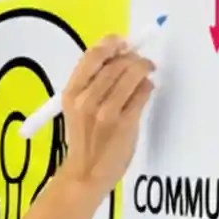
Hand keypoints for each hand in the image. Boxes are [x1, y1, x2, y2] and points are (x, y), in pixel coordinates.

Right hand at [56, 36, 155, 194]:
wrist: (85, 174)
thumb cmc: (83, 139)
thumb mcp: (76, 108)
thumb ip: (92, 84)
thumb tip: (118, 56)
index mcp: (71, 93)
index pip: (93, 56)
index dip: (111, 44)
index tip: (122, 43)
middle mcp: (87, 100)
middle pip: (117, 63)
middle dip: (133, 57)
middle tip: (140, 62)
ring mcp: (106, 112)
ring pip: (133, 73)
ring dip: (144, 69)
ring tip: (145, 74)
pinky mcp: (125, 123)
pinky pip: (143, 92)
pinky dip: (148, 87)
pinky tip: (145, 91)